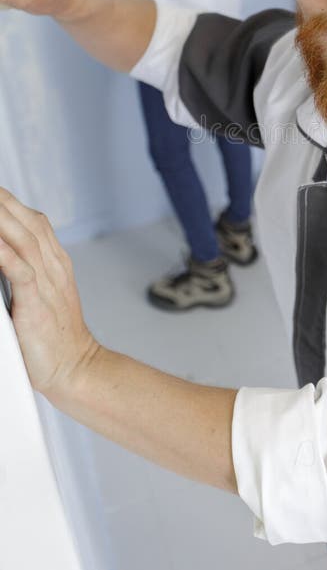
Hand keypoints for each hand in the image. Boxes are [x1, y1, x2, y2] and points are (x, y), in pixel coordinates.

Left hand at [0, 187, 98, 400]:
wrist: (77, 366)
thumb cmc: (56, 335)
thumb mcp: (44, 292)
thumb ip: (28, 269)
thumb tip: (7, 253)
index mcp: (55, 261)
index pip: (33, 220)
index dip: (11, 203)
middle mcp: (54, 265)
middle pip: (27, 221)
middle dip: (3, 203)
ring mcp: (48, 283)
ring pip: (24, 239)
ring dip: (2, 219)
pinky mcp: (37, 304)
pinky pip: (21, 272)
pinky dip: (6, 255)